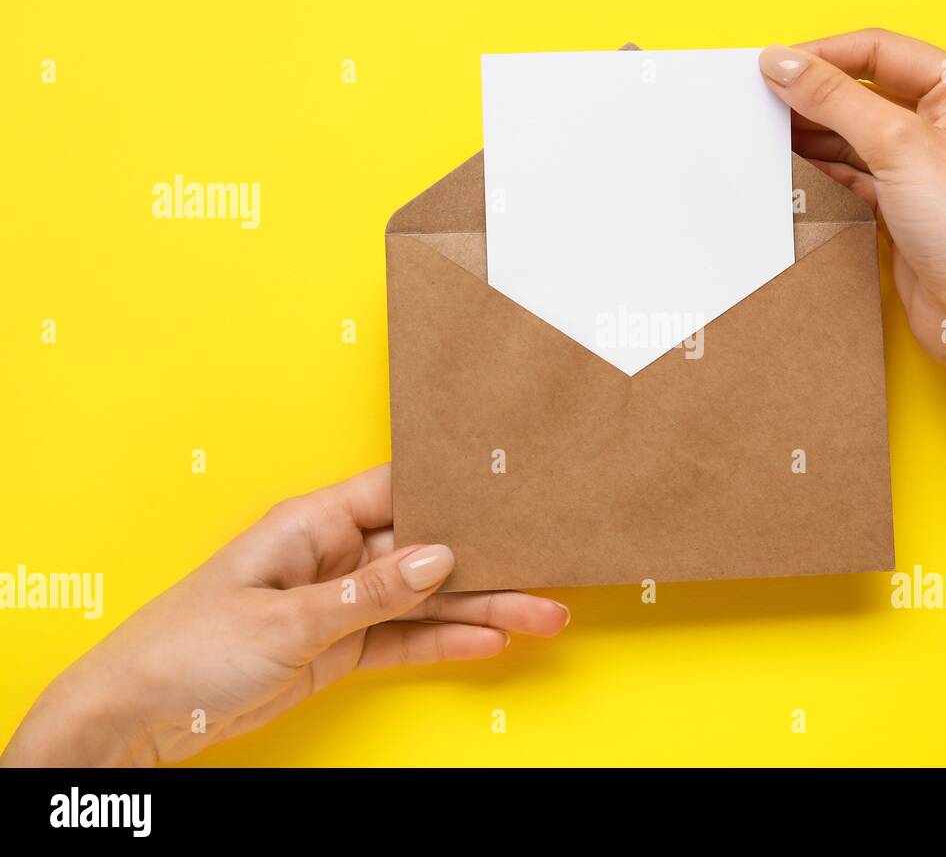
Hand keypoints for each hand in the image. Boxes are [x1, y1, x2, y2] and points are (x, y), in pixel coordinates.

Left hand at [0, 464, 569, 765]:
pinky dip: (446, 641)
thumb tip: (438, 558)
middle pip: (426, 552)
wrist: (137, 719)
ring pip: (425, 599)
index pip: (399, 491)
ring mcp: (340, 604)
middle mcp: (334, 556)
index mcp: (312, 523)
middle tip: (547, 571)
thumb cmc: (186, 648)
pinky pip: (405, 638)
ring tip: (542, 615)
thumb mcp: (284, 619)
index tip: (511, 491)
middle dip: (485, 562)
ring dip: (481, 608)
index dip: (454, 489)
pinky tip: (492, 641)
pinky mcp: (339, 648)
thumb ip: (368, 592)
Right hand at [759, 30, 945, 396]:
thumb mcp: (898, 147)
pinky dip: (822, 168)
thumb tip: (784, 63)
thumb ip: (835, 99)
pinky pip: (854, 171)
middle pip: (866, 89)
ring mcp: (927, 165)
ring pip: (856, 132)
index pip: (881, 51)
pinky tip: (791, 165)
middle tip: (761, 98)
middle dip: (815, 94)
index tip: (772, 65)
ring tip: (767, 132)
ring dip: (813, 132)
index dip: (824, 55)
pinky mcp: (906, 204)